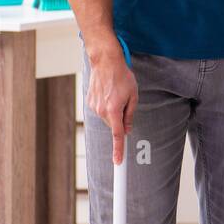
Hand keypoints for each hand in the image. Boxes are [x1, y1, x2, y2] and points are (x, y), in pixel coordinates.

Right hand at [86, 43, 137, 163]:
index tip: (118, 162)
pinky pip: (100, 110)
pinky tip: (108, 93)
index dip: (118, 150)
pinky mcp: (89, 102)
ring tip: (115, 94)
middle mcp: (101, 111)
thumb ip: (130, 115)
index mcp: (114, 111)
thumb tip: (127, 129)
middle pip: (113, 125)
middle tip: (124, 102)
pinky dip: (106, 105)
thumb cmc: (122, 77)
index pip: (117, 136)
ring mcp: (94, 107)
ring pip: (107, 118)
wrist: (105, 62)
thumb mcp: (133, 96)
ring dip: (113, 111)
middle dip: (120, 119)